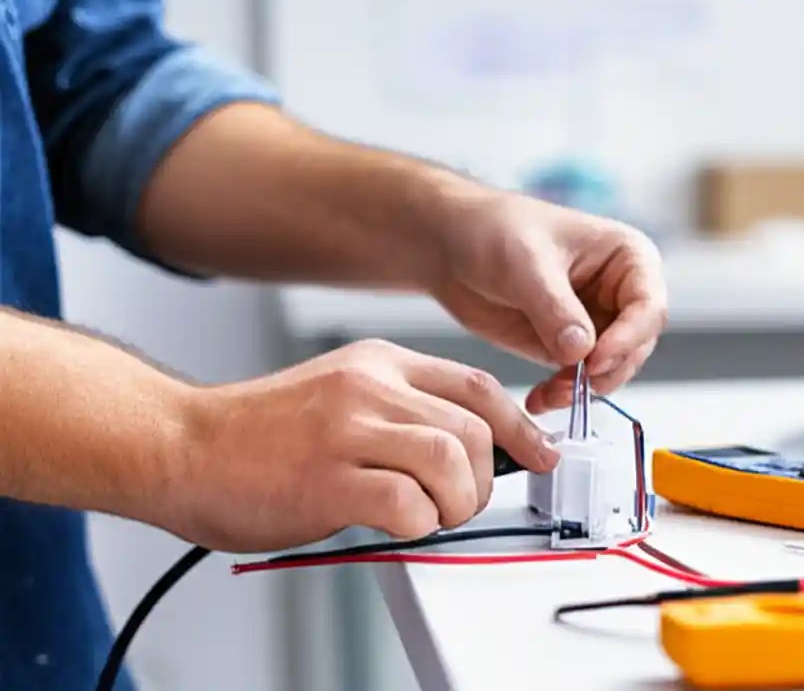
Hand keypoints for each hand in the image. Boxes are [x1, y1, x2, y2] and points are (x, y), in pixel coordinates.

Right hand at [168, 339, 557, 552]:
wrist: (180, 446)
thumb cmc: (260, 434)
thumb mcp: (340, 395)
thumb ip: (401, 411)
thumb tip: (468, 450)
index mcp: (380, 363)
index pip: (478, 387)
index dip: (521, 426)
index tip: (541, 454)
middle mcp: (370, 387)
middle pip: (475, 429)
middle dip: (485, 480)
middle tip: (460, 504)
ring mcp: (348, 429)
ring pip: (453, 462)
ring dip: (455, 504)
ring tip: (428, 516)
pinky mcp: (328, 477)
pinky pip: (409, 503)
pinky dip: (417, 524)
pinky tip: (393, 524)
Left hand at [421, 190, 667, 413]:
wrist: (451, 246)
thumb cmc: (494, 230)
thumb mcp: (525, 263)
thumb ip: (555, 308)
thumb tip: (581, 351)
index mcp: (628, 257)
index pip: (649, 306)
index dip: (628, 338)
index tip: (595, 360)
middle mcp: (621, 293)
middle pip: (636, 346)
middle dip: (606, 370)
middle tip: (572, 384)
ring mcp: (597, 323)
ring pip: (612, 370)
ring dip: (584, 388)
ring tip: (550, 394)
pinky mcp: (569, 347)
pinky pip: (579, 380)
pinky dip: (563, 394)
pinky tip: (540, 399)